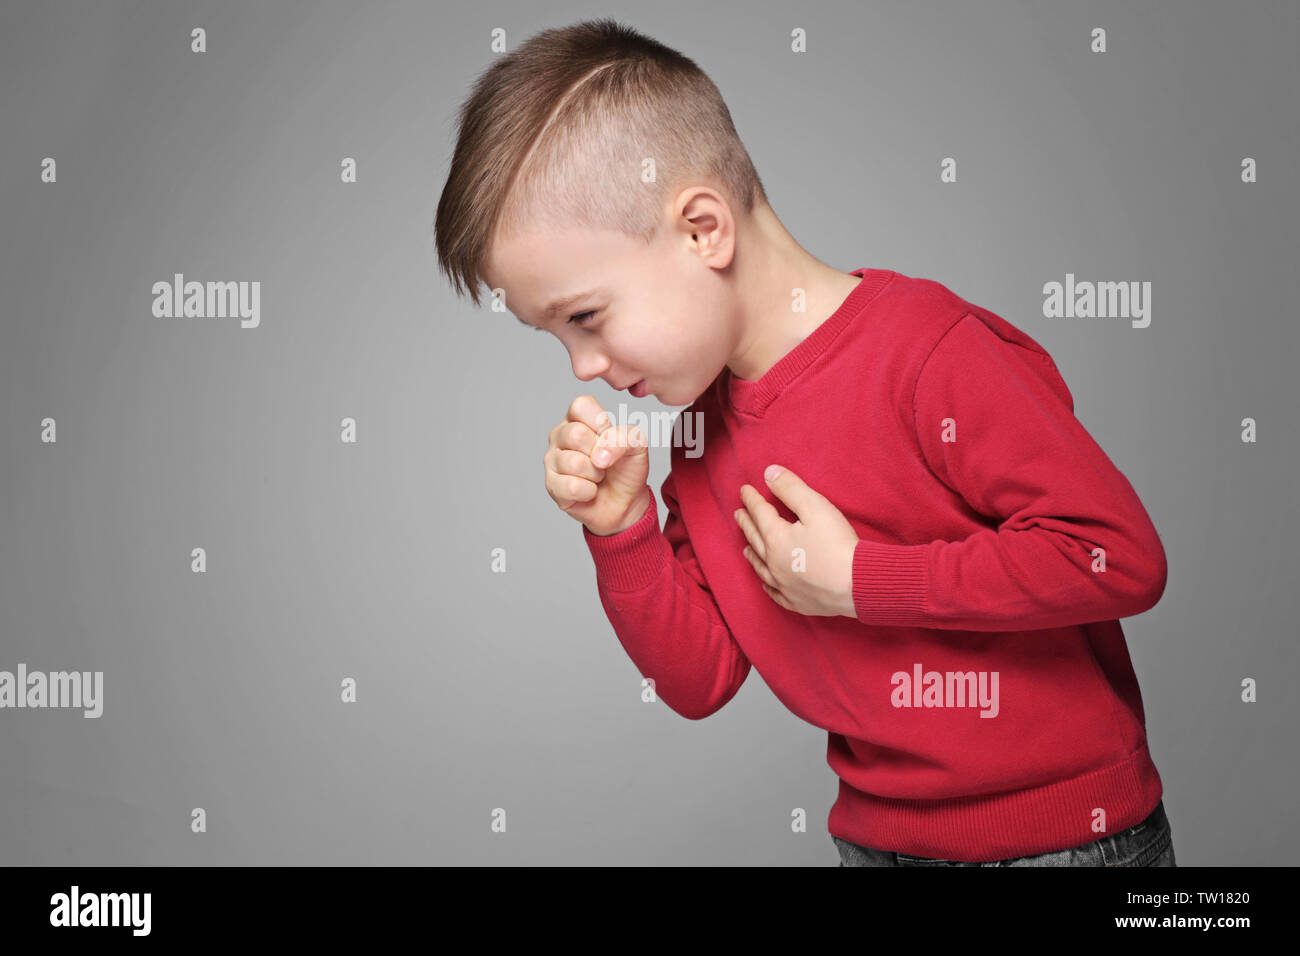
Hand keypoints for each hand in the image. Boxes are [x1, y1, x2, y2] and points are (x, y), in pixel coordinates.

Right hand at [544, 395, 650, 535]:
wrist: (626, 502)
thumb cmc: (626, 468)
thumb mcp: (637, 445)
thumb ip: (625, 436)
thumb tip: (599, 455)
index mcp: (577, 419)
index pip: (580, 406)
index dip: (600, 423)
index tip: (610, 437)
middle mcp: (560, 436)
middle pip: (575, 434)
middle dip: (600, 452)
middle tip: (605, 461)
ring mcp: (552, 461)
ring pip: (574, 463)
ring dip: (596, 474)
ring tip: (597, 476)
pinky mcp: (552, 486)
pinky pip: (572, 487)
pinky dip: (589, 492)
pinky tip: (590, 491)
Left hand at [734, 465, 859, 617]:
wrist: (857, 583)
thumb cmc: (837, 544)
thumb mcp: (815, 507)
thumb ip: (791, 488)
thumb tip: (768, 473)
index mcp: (776, 538)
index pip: (760, 513)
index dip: (751, 499)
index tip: (744, 490)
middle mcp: (774, 563)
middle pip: (755, 539)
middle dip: (746, 524)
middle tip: (738, 514)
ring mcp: (784, 585)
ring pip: (761, 567)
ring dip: (752, 554)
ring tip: (745, 548)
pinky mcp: (797, 601)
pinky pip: (775, 593)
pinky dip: (767, 585)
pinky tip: (766, 583)